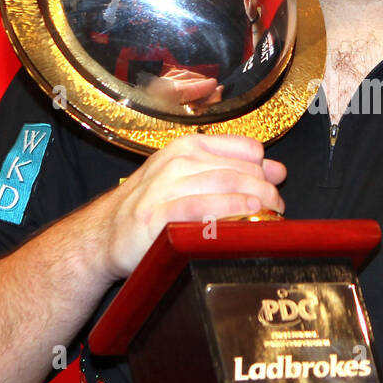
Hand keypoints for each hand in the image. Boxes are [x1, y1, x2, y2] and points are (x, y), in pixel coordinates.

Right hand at [100, 134, 285, 278]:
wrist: (104, 235)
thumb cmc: (152, 207)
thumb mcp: (191, 179)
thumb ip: (232, 171)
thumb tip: (278, 170)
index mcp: (187, 147)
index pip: (244, 148)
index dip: (266, 167)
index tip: (277, 183)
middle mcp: (176, 162)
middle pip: (239, 170)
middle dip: (267, 188)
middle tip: (279, 206)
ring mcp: (165, 187)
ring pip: (224, 185)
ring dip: (255, 199)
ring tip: (270, 214)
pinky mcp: (157, 215)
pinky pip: (202, 208)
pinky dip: (228, 211)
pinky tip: (246, 216)